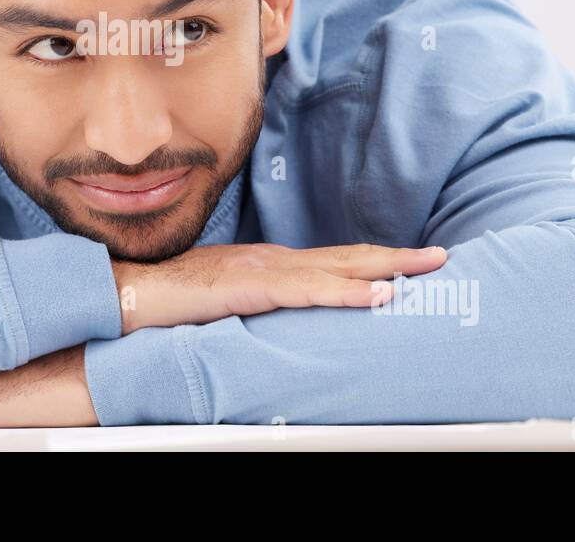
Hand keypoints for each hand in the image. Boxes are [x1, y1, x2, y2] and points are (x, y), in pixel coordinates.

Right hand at [111, 242, 447, 333]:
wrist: (132, 293)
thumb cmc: (175, 301)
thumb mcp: (230, 304)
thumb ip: (262, 306)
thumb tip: (291, 319)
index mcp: (272, 264)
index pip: (336, 261)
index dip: (377, 261)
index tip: (414, 263)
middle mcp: (275, 259)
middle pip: (347, 257)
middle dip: (397, 256)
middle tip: (443, 256)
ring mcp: (263, 269)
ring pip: (336, 268)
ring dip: (384, 268)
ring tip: (424, 269)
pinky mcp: (250, 286)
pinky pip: (306, 290)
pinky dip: (345, 294)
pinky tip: (375, 297)